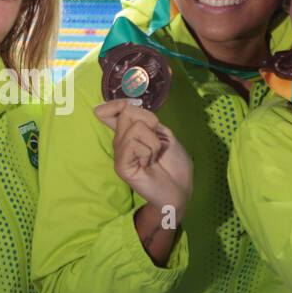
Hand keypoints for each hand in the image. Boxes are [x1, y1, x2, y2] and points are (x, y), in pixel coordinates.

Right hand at [94, 99, 192, 216]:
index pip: (110, 111)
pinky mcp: (121, 166)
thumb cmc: (174, 163)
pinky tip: (148, 164)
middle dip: (150, 123)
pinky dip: (148, 151)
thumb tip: (124, 107)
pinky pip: (133, 144)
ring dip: (153, 141)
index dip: (116, 104)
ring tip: (154, 156)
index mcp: (129, 133)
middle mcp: (120, 142)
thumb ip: (145, 120)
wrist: (181, 188)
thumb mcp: (163, 133)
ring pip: (135, 128)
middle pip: (127, 112)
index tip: (132, 108)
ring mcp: (119, 154)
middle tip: (157, 143)